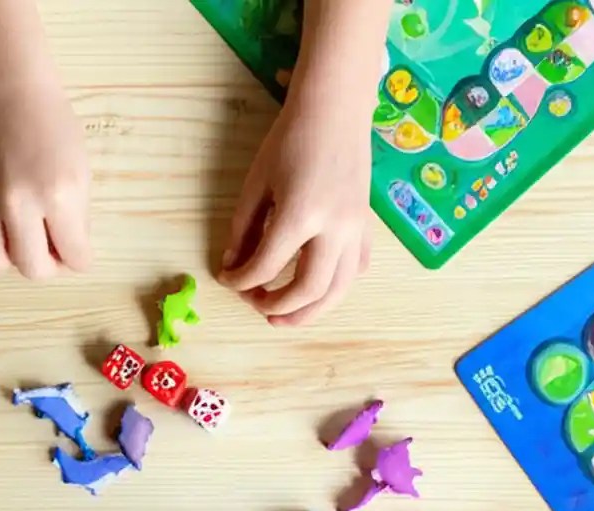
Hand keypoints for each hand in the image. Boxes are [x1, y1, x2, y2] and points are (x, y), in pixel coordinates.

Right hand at [0, 78, 90, 278]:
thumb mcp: (82, 172)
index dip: (80, 259)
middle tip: (51, 249)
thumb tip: (68, 254)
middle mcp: (16, 202)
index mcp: (57, 195)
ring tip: (21, 238)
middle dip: (48, 267)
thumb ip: (76, 219)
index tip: (78, 251)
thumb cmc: (55, 128)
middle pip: (32, 269)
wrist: (13, 92)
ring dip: (10, 257)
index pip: (75, 258)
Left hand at [219, 98, 371, 326]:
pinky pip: (356, 268)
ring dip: (311, 311)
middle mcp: (334, 228)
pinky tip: (317, 286)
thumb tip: (232, 264)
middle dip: (277, 306)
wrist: (334, 110)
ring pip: (339, 289)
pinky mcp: (366, 225)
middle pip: (307, 289)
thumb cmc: (290, 139)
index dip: (241, 280)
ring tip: (284, 317)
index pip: (266, 266)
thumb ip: (243, 229)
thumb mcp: (256, 183)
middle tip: (255, 305)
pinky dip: (336, 286)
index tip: (227, 279)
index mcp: (300, 215)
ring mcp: (355, 228)